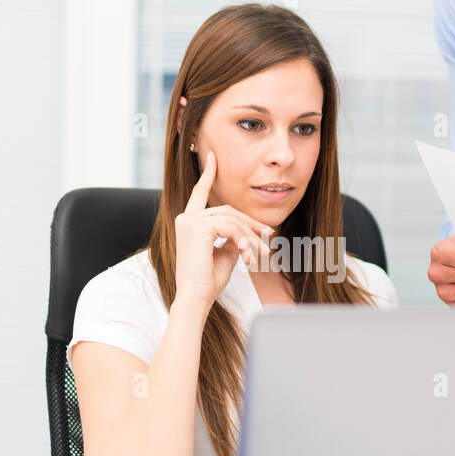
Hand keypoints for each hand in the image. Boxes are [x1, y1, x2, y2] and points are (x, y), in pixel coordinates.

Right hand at [174, 150, 272, 307]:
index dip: (208, 175)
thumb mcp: (224, 254)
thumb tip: (245, 232)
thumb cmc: (208, 282)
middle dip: (251, 224)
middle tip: (269, 236)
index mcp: (188, 223)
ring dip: (251, 237)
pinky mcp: (197, 228)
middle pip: (228, 210)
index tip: (213, 157)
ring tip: (261, 254)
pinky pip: (231, 228)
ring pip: (232, 220)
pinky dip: (245, 241)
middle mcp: (186, 219)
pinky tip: (248, 257)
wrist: (197, 298)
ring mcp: (189, 222)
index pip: (199, 194)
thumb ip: (232, 237)